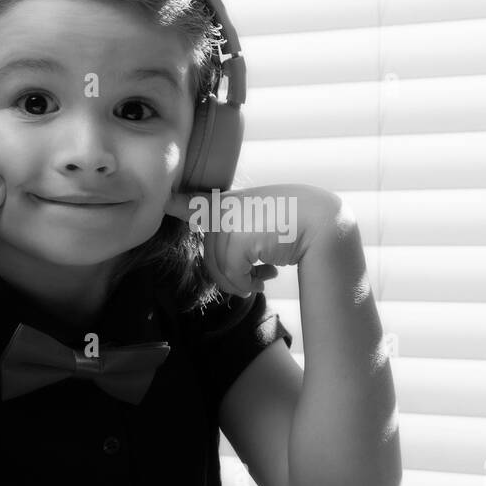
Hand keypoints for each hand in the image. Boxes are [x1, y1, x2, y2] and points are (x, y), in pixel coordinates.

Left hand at [163, 184, 345, 298]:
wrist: (321, 221)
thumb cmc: (293, 222)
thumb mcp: (259, 219)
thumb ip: (234, 230)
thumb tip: (221, 252)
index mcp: (228, 202)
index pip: (193, 201)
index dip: (176, 204)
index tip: (164, 202)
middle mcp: (224, 209)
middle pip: (210, 256)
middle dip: (229, 275)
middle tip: (254, 280)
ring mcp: (229, 222)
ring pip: (220, 269)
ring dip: (240, 283)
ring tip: (262, 279)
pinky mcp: (237, 238)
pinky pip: (233, 275)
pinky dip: (248, 284)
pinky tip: (268, 277)